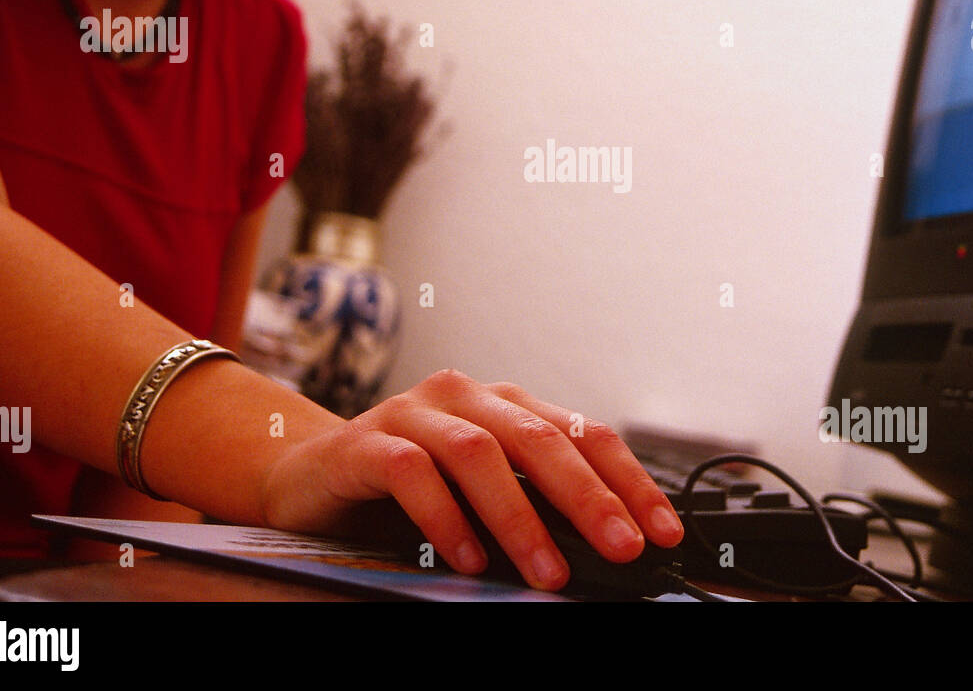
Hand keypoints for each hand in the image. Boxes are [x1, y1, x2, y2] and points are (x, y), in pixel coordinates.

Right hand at [259, 368, 684, 589]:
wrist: (310, 479)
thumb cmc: (408, 490)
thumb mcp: (482, 491)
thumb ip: (534, 503)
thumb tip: (606, 545)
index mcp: (506, 404)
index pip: (584, 433)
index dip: (628, 480)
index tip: (662, 529)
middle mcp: (465, 398)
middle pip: (540, 438)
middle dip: (589, 497)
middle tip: (623, 547)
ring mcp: (413, 413)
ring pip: (479, 453)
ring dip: (520, 518)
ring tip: (549, 573)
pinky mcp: (366, 441)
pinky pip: (412, 473)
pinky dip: (446, 518)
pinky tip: (468, 559)